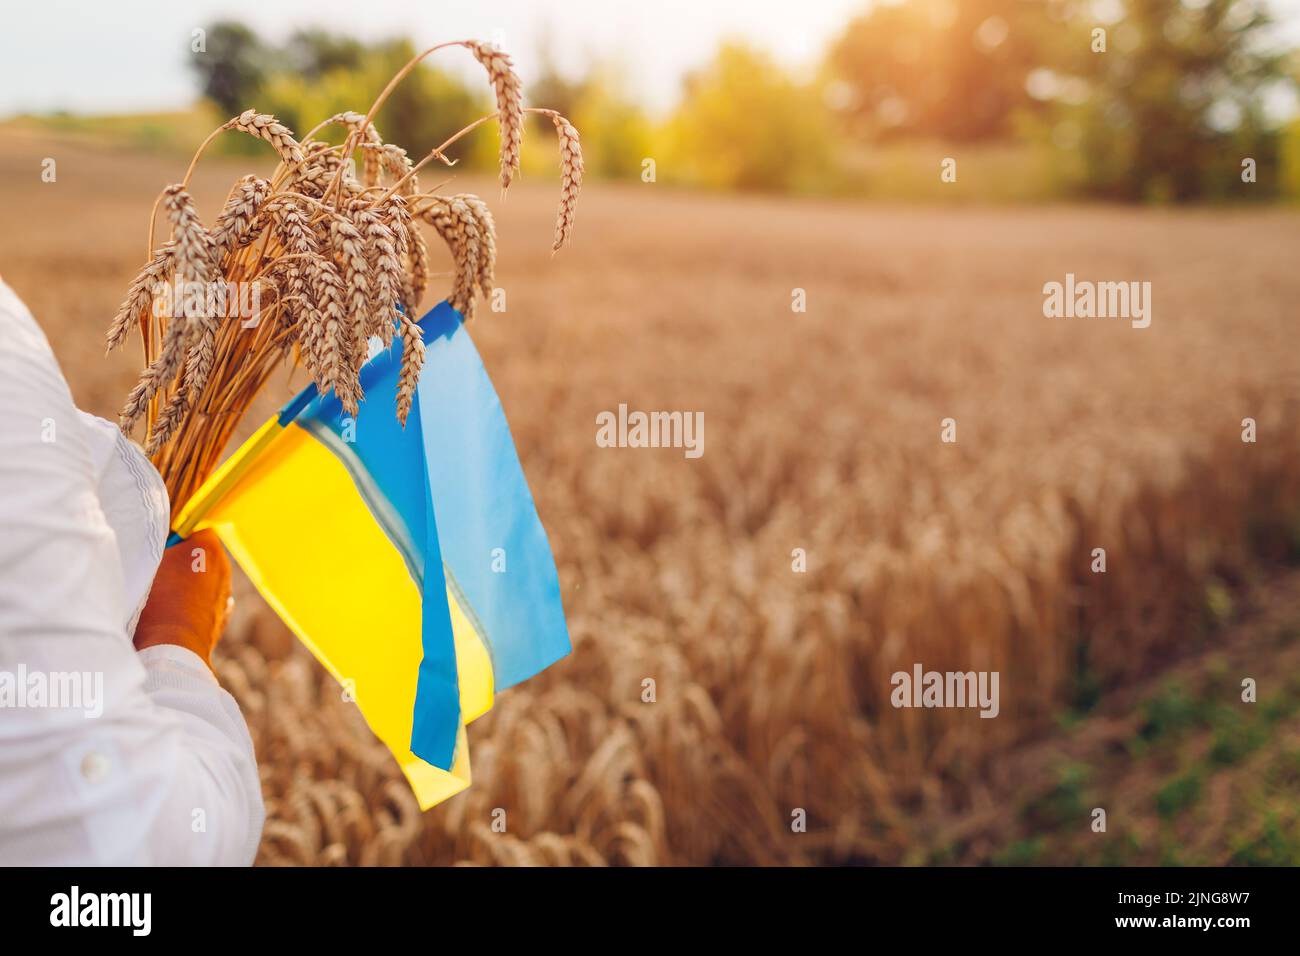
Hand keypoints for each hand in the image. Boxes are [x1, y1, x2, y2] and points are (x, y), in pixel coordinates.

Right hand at [134, 528, 231, 666]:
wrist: (172, 649)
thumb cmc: (157, 602)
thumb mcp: (149, 563)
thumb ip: (158, 545)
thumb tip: (160, 538)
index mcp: (207, 546)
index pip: (190, 525)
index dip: (171, 533)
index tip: (156, 545)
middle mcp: (222, 566)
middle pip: (198, 551)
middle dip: (180, 557)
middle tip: (155, 569)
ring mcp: (225, 592)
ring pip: (203, 577)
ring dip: (186, 582)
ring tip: (162, 594)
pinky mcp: (222, 616)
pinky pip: (206, 600)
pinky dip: (194, 603)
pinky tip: (177, 609)